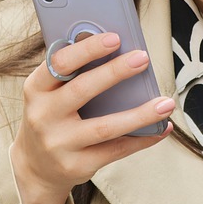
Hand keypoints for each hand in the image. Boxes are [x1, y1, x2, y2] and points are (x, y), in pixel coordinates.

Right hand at [11, 31, 173, 203]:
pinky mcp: (77, 165)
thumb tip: (118, 49)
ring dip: (140, 114)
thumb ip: (74, 72)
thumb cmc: (53, 116)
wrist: (36, 166)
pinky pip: (116, 150)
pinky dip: (143, 139)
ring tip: (166, 103)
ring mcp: (59, 144)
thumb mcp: (50, 93)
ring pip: (105, 127)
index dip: (87, 50)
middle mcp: (43, 116)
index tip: (115, 38)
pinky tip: (161, 128)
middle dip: (115, 72)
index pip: (59, 64)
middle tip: (143, 58)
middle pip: (82, 90)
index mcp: (36, 89)